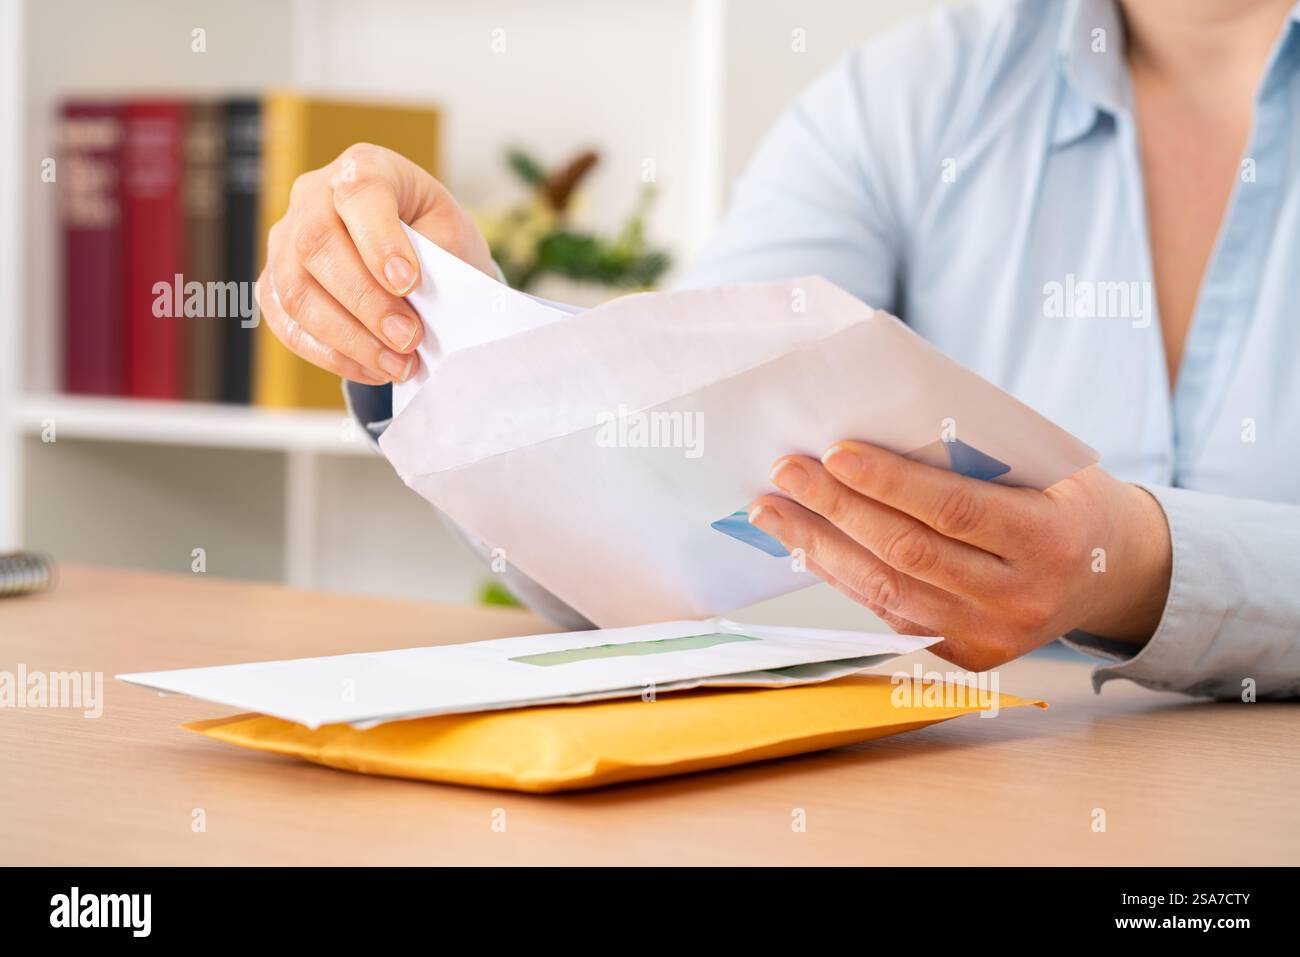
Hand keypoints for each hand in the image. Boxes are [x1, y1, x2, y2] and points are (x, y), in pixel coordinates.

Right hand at [257, 142, 496, 383]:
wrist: (417, 255)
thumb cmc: (436, 238)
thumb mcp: (450, 234)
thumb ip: (434, 258)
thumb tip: (415, 305)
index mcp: (365, 168)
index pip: (359, 193)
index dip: (379, 240)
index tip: (409, 282)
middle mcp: (313, 196)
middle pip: (317, 246)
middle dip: (367, 303)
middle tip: (409, 339)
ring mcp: (285, 240)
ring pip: (296, 292)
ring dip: (350, 339)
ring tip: (398, 365)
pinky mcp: (275, 284)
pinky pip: (288, 324)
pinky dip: (332, 355)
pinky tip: (372, 369)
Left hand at [748, 441, 1172, 670]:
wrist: (1113, 572)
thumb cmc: (1065, 498)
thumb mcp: (1043, 467)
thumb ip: (972, 458)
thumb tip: (870, 433)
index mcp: (1051, 540)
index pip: (955, 510)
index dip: (890, 482)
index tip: (834, 452)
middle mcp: (1022, 599)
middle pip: (908, 552)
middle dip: (836, 509)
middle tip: (785, 471)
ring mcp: (992, 638)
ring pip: (887, 591)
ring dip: (819, 547)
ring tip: (773, 509)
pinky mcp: (967, 656)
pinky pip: (890, 613)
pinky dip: (843, 575)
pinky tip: (806, 544)